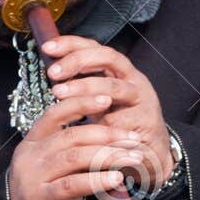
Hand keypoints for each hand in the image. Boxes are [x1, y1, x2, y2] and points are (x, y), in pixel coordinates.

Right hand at [7, 86, 144, 199]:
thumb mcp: (60, 175)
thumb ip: (76, 158)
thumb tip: (109, 143)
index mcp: (31, 144)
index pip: (56, 113)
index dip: (81, 103)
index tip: (107, 97)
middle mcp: (29, 156)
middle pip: (72, 135)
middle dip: (107, 134)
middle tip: (133, 138)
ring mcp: (32, 177)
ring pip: (75, 157)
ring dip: (108, 155)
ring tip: (132, 157)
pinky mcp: (39, 199)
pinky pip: (73, 184)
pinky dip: (97, 179)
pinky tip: (116, 178)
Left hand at [41, 34, 173, 197]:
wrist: (153, 155)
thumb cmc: (121, 127)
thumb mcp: (100, 103)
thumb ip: (83, 88)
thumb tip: (53, 74)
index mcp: (120, 71)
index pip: (96, 47)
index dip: (71, 44)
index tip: (47, 48)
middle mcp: (134, 79)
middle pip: (107, 58)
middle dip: (77, 63)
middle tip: (52, 74)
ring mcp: (143, 99)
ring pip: (113, 87)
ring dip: (84, 88)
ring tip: (59, 96)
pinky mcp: (147, 122)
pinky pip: (119, 120)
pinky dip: (99, 124)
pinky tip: (81, 128)